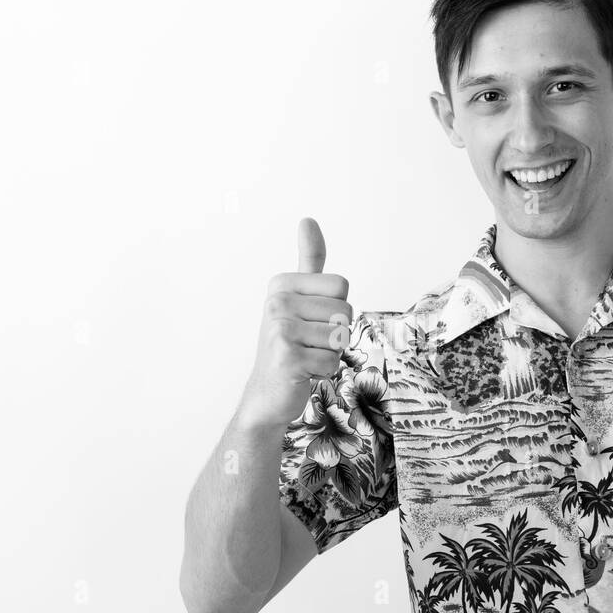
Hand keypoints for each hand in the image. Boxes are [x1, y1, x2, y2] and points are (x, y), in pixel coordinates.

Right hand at [238, 217, 353, 428]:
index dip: (337, 309)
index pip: (342, 285)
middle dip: (336, 333)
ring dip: (329, 354)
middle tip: (309, 344)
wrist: (267, 393)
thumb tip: (308, 219)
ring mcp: (280, 330)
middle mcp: (277, 302)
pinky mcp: (287, 358)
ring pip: (341, 338)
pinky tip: (301, 373)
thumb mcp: (299, 298)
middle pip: (345, 310)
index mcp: (282, 284)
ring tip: (305, 357)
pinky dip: (323, 373)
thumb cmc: (289, 344)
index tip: (311, 321)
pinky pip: (332, 362)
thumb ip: (309, 261)